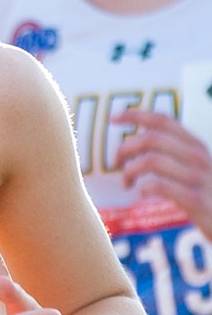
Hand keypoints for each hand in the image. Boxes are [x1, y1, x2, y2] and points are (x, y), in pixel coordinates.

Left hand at [116, 108, 211, 231]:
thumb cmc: (206, 192)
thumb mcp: (194, 166)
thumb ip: (173, 152)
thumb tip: (136, 143)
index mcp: (195, 145)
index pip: (163, 120)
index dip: (135, 115)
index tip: (112, 118)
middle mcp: (198, 156)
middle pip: (151, 139)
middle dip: (125, 148)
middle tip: (117, 163)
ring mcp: (199, 177)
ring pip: (151, 160)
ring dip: (130, 171)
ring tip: (127, 182)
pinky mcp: (196, 199)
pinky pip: (160, 186)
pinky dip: (143, 188)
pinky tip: (141, 193)